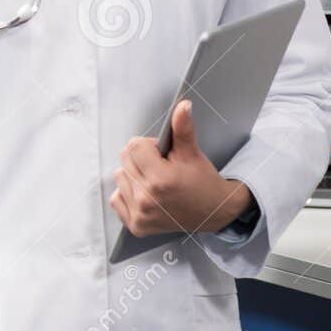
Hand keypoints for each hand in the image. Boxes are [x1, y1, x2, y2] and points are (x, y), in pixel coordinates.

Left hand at [111, 100, 255, 236]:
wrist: (214, 212)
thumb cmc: (202, 182)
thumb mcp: (192, 153)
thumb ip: (183, 128)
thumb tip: (182, 105)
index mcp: (161, 179)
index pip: (134, 146)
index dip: (148, 146)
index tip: (161, 154)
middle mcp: (148, 199)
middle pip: (124, 160)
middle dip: (140, 159)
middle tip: (160, 167)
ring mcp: (140, 215)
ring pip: (119, 177)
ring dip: (133, 175)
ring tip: (154, 181)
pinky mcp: (136, 226)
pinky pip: (116, 198)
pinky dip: (128, 193)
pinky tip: (146, 194)